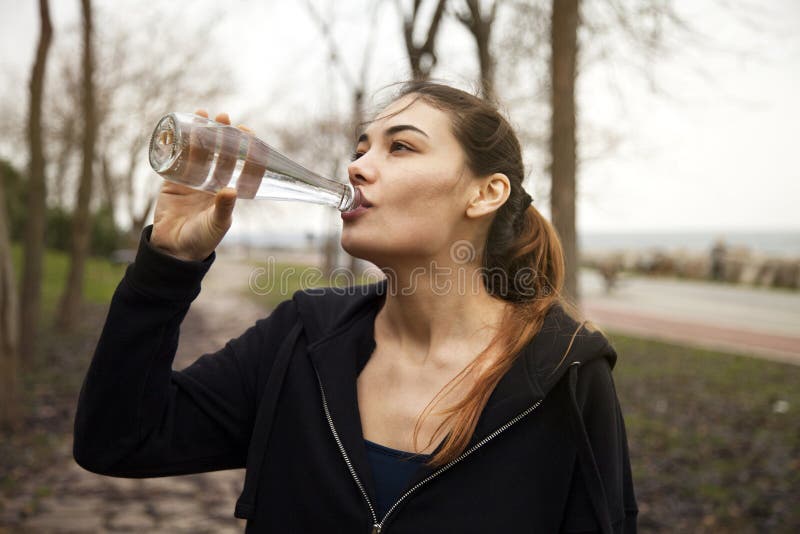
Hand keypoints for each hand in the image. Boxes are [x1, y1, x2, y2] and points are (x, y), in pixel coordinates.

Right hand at [150, 110, 252, 261]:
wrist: (173, 250)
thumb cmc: (201, 240)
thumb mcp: (216, 225)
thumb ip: (223, 209)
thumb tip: (231, 190)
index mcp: (227, 192)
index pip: (240, 166)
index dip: (244, 149)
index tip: (248, 133)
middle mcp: (212, 183)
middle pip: (219, 153)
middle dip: (221, 135)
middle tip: (224, 118)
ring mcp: (192, 180)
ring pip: (198, 152)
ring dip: (201, 134)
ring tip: (203, 114)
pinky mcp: (173, 181)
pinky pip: (176, 159)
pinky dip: (178, 144)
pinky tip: (180, 128)